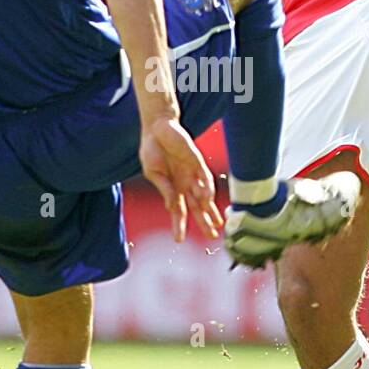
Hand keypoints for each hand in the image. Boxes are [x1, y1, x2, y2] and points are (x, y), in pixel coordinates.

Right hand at [139, 116, 221, 241]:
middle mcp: (185, 183)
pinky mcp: (197, 161)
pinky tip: (207, 198)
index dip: (179, 225)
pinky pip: (205, 177)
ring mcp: (192, 173)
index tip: (178, 240)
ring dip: (209, 209)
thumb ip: (164, 189)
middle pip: (197, 207)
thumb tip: (172, 208)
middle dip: (205, 221)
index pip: (178, 210)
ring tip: (215, 223)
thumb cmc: (152, 150)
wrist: (157, 128)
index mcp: (172, 187)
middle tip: (212, 236)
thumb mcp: (153, 173)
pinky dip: (207, 188)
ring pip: (204, 195)